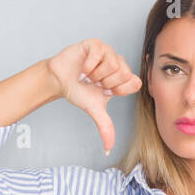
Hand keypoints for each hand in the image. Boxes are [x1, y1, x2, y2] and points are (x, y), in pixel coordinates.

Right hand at [46, 39, 142, 154]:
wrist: (60, 81)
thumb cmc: (79, 91)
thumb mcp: (95, 110)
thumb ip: (106, 128)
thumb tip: (108, 150)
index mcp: (123, 77)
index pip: (134, 82)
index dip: (118, 89)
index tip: (105, 91)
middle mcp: (118, 63)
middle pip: (124, 73)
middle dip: (105, 82)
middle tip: (94, 82)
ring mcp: (108, 51)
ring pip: (112, 63)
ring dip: (95, 74)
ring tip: (88, 74)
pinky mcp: (95, 44)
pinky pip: (99, 53)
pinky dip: (89, 64)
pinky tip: (83, 66)